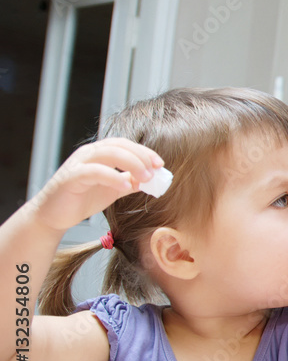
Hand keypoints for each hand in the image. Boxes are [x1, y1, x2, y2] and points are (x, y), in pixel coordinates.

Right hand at [27, 138, 162, 232]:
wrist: (54, 216)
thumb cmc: (83, 199)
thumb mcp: (113, 190)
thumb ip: (131, 182)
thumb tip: (153, 180)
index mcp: (100, 153)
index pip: (125, 145)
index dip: (144, 152)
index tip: (160, 164)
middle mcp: (89, 153)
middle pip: (119, 145)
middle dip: (140, 156)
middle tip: (156, 170)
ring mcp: (78, 163)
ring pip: (108, 153)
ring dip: (130, 163)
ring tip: (145, 177)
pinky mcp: (70, 177)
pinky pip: (94, 171)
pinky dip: (112, 176)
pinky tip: (125, 184)